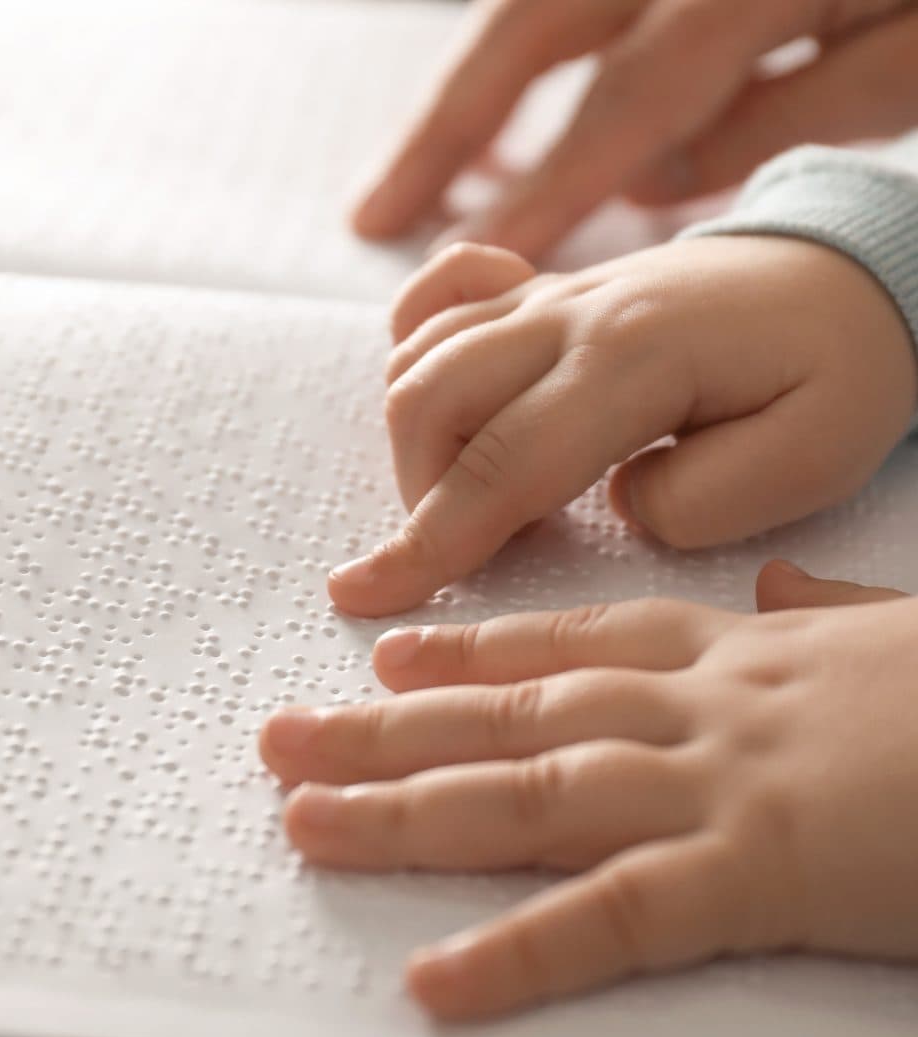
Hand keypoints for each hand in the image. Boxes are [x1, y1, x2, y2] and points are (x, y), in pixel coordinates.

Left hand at [261, 562, 916, 1020]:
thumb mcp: (897, 634)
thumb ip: (824, 616)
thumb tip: (784, 595)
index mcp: (731, 653)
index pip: (568, 641)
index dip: (469, 649)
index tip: (388, 654)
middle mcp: (697, 708)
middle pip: (510, 713)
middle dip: (386, 727)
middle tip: (282, 732)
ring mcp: (718, 786)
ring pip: (527, 793)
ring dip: (407, 812)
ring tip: (305, 821)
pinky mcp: (762, 873)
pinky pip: (616, 918)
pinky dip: (523, 953)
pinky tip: (438, 985)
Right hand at [326, 239, 915, 616]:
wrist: (840, 276)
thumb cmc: (836, 372)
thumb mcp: (814, 458)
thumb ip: (700, 502)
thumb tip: (612, 504)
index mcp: (633, 358)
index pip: (502, 464)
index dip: (428, 542)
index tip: (361, 595)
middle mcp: (571, 314)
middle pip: (429, 403)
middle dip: (422, 499)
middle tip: (478, 548)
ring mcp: (549, 294)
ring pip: (420, 358)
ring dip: (420, 446)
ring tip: (484, 495)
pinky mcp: (540, 290)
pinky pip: (439, 297)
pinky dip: (414, 348)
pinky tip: (448, 393)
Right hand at [352, 0, 917, 259]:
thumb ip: (803, 111)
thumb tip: (667, 178)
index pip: (626, 101)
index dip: (547, 188)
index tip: (481, 261)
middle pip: (536, 27)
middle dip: (449, 126)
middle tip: (374, 212)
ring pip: (538, 2)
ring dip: (470, 90)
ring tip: (420, 176)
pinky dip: (529, 50)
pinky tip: (510, 118)